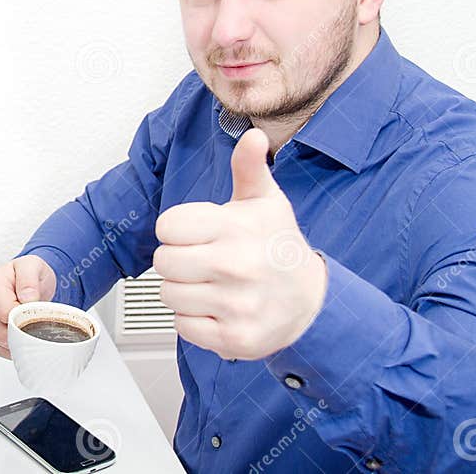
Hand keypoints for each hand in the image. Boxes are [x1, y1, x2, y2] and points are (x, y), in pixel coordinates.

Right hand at [0, 255, 56, 358]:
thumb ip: (29, 280)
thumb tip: (26, 298)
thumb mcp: (33, 266)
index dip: (24, 316)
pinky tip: (19, 333)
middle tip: (32, 318)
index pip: (5, 314)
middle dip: (19, 330)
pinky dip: (11, 345)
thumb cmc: (28, 274)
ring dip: (15, 338)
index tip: (33, 310)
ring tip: (26, 324)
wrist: (26, 281)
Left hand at [154, 128, 326, 359]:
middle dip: (176, 261)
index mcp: (235, 228)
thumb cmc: (278, 247)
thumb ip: (249, 167)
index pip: (167, 227)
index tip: (195, 234)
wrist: (313, 302)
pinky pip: (183, 327)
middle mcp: (236, 266)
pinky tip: (216, 308)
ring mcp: (235, 305)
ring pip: (169, 295)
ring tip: (210, 284)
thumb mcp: (265, 202)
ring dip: (183, 291)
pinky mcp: (234, 339)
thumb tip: (253, 136)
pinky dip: (194, 320)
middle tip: (200, 260)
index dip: (176, 230)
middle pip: (162, 263)